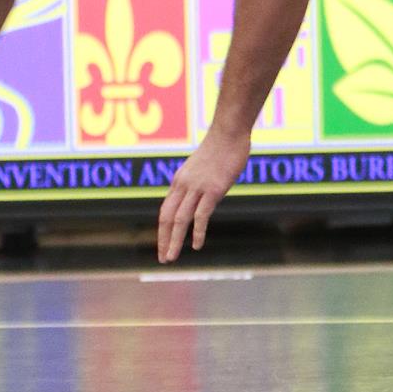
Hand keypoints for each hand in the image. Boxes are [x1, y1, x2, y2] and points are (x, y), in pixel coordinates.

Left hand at [157, 127, 250, 261]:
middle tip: (163, 259)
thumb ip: (198, 181)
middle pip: (167, 217)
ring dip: (174, 241)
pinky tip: (196, 246)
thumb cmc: (220, 146)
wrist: (229, 131)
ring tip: (171, 258)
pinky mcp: (213, 189)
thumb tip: (200, 194)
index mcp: (180, 180)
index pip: (166, 210)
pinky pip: (201, 215)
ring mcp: (197, 187)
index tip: (163, 245)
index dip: (163, 230)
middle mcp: (184, 185)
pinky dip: (197, 232)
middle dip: (163, 240)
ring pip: (180, 219)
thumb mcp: (202, 166)